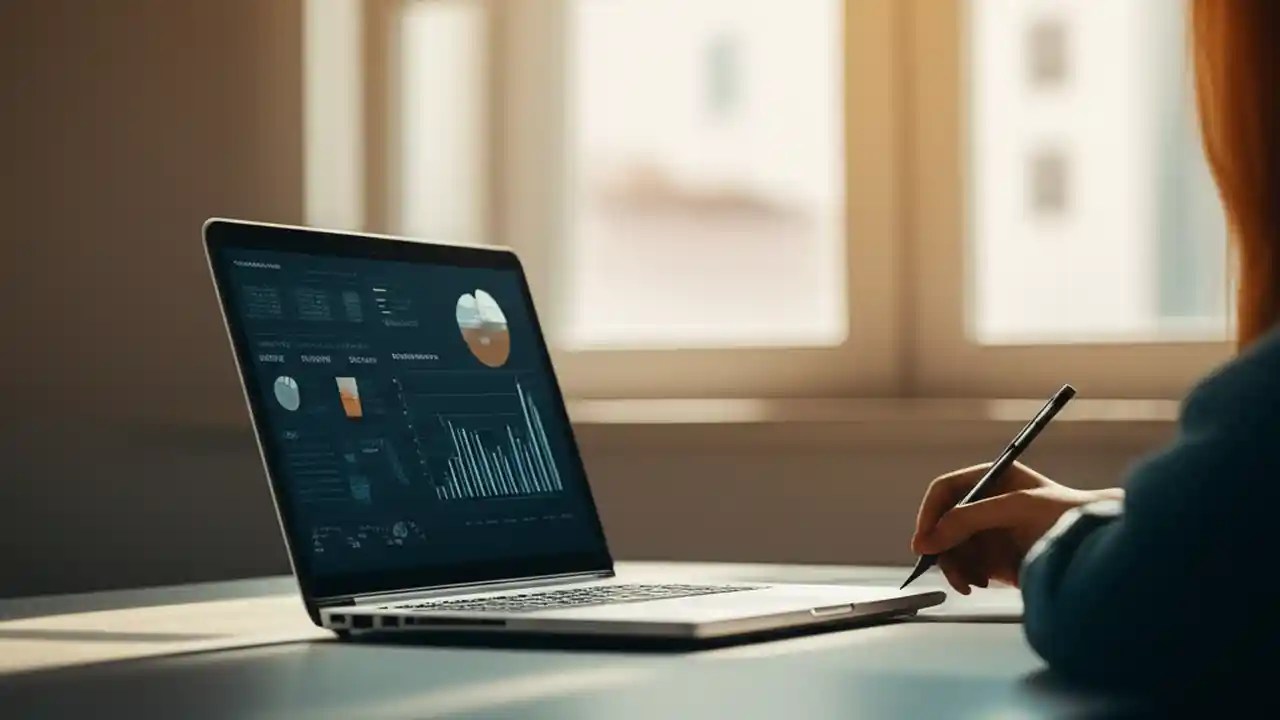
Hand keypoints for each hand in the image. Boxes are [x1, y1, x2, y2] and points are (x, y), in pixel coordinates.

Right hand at [910, 462, 1122, 593]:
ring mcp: (991, 534)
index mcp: (991, 480)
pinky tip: (980, 584)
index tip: (923, 541)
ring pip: (952, 549)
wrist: (1099, 550)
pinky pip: (967, 568)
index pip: (945, 491)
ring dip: (953, 567)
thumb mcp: (1015, 508)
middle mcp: (986, 505)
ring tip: (968, 583)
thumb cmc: (1066, 516)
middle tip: (943, 567)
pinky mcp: (996, 561)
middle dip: (942, 547)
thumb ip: (969, 519)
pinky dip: (966, 578)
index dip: (930, 513)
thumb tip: (928, 540)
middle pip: (943, 524)